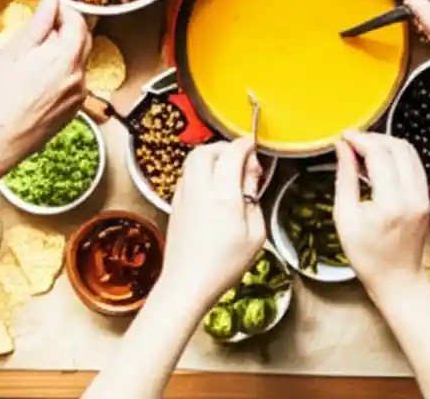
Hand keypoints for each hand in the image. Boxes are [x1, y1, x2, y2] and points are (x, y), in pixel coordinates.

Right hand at [0, 0, 91, 171]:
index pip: (78, 21)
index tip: (49, 4)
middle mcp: (79, 76)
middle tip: (43, 25)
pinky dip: (62, 72)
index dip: (64, 9)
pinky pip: (74, 82)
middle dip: (67, 28)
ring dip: (64, 51)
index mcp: (66, 57)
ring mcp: (78, 96)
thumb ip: (39, 23)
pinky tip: (37, 79)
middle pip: (83, 41)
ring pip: (78, 62)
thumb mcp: (13, 51)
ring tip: (34, 55)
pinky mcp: (73, 111)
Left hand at [159, 139, 265, 304]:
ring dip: (211, 157)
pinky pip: (187, 175)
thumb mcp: (255, 234)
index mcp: (223, 194)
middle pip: (207, 149)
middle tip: (240, 160)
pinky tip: (212, 188)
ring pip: (192, 159)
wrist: (187, 283)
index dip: (245, 145)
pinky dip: (200, 171)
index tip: (254, 147)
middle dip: (225, 147)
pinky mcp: (175, 204)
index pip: (232, 153)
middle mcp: (200, 188)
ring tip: (226, 173)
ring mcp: (183, 194)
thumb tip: (251, 177)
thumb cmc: (225, 264)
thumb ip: (254, 199)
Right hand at [333, 131, 429, 303]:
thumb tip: (342, 148)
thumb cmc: (367, 256)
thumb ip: (345, 178)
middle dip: (373, 138)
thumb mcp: (345, 218)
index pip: (380, 154)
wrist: (398, 280)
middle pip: (398, 147)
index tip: (344, 137)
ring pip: (409, 152)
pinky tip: (379, 162)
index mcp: (391, 202)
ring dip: (386, 144)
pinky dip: (397, 155)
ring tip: (364, 150)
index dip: (360, 140)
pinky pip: (414, 165)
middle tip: (352, 142)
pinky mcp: (426, 197)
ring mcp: (424, 196)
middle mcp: (413, 195)